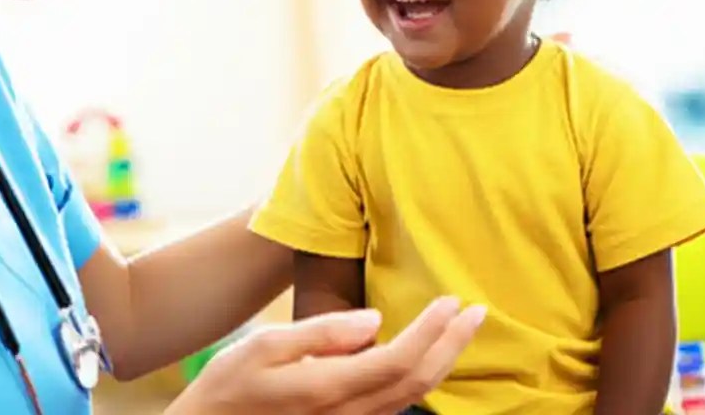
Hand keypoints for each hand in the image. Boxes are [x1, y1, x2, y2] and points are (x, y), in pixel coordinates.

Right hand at [165, 296, 485, 414]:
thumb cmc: (228, 385)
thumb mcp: (265, 346)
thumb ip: (322, 333)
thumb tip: (375, 320)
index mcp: (327, 387)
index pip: (399, 358)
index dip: (433, 331)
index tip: (453, 301)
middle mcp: (345, 414)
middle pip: (416, 382)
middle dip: (452, 345)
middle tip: (476, 312)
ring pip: (410, 398)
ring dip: (442, 362)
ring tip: (459, 330)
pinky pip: (394, 407)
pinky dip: (418, 379)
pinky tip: (425, 358)